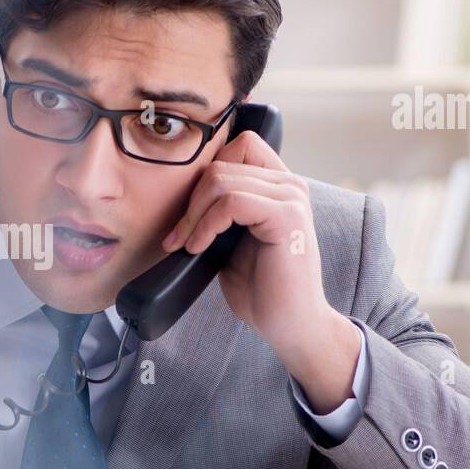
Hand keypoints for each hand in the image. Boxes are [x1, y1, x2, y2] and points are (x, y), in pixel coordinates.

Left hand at [161, 129, 357, 411]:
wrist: (288, 323)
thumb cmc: (260, 287)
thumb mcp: (231, 240)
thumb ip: (219, 210)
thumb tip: (180, 192)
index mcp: (278, 185)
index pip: (237, 145)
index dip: (204, 173)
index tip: (187, 214)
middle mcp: (289, 184)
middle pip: (220, 162)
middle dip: (190, 201)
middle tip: (178, 237)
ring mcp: (291, 198)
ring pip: (220, 180)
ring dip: (193, 216)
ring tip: (187, 245)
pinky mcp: (287, 217)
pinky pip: (231, 201)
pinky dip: (206, 224)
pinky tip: (200, 248)